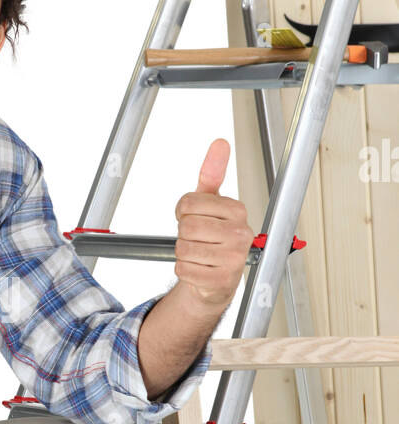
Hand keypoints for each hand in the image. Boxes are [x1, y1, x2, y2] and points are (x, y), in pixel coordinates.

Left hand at [173, 139, 252, 311]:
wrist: (219, 277)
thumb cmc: (214, 236)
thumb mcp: (211, 202)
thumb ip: (212, 173)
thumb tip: (220, 143)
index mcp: (238, 210)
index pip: (189, 203)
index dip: (182, 212)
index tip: (193, 217)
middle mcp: (241, 233)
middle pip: (187, 227)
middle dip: (184, 234)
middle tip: (197, 238)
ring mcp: (234, 258)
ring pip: (183, 249)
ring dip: (183, 253)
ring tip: (199, 253)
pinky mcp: (221, 280)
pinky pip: (183, 269)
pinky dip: (184, 270)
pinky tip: (199, 269)